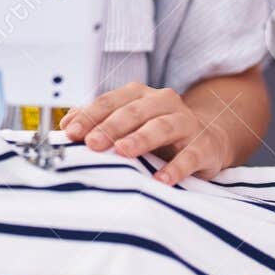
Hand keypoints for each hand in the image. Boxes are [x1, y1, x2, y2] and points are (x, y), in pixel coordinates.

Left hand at [59, 81, 229, 185]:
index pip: (110, 102)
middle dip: (111, 127)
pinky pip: (190, 156)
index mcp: (140, 95)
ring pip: (162, 127)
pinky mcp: (204, 145)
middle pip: (134, 111)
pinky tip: (162, 179)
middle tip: (92, 143)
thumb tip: (67, 125)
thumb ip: (98, 121)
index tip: (72, 133)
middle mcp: (163, 102)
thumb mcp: (129, 123)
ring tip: (123, 152)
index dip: (90, 116)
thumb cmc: (158, 131)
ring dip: (141, 138)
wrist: (208, 138)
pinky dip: (176, 168)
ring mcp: (186, 122)